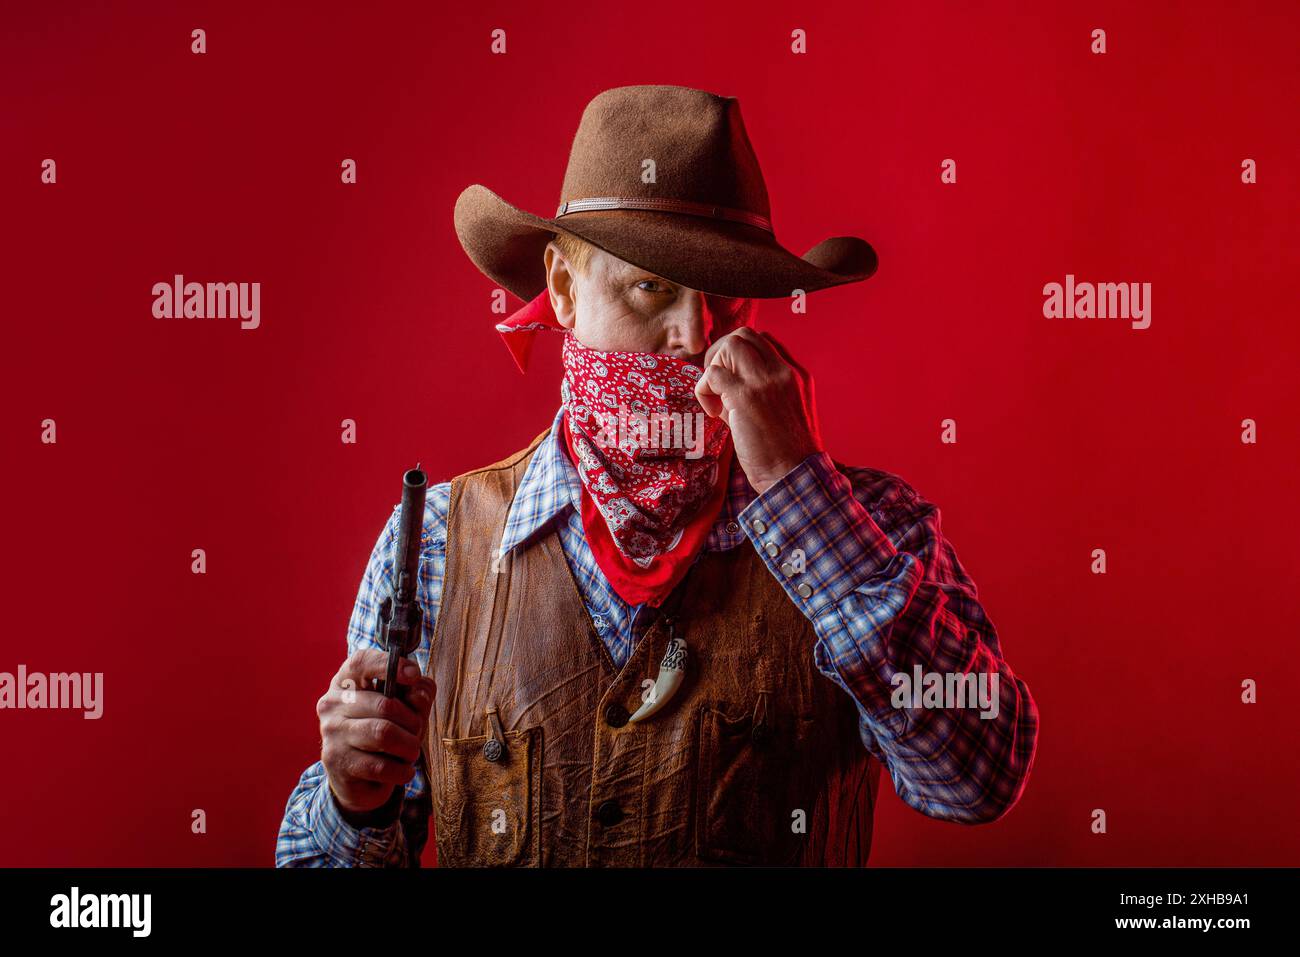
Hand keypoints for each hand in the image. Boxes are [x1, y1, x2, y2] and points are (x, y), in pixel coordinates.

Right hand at [317, 648, 434, 817]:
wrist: (359, 777)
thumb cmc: (386, 731)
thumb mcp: (406, 707)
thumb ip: (418, 693)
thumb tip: (418, 694)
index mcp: (347, 682)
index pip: (362, 662)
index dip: (389, 664)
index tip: (413, 674)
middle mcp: (333, 704)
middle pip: (385, 704)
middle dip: (413, 721)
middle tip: (417, 733)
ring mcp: (332, 734)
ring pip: (383, 733)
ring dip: (409, 746)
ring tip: (411, 752)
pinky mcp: (337, 763)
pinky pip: (380, 765)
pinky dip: (401, 770)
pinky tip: (403, 770)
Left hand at [694, 327, 822, 494]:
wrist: (795, 477)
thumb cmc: (786, 455)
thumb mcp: (785, 413)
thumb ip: (764, 394)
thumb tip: (726, 387)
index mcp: (795, 374)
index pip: (762, 341)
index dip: (739, 356)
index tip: (731, 382)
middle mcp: (783, 371)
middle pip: (744, 335)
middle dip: (721, 354)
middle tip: (716, 385)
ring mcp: (765, 381)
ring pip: (729, 345)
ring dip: (713, 368)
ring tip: (716, 399)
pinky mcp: (745, 397)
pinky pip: (712, 374)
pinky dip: (704, 391)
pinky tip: (714, 414)